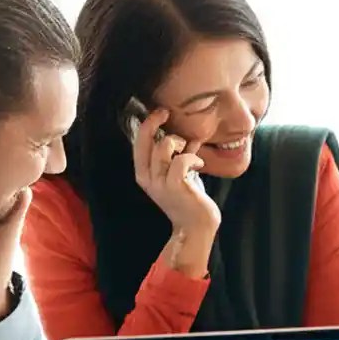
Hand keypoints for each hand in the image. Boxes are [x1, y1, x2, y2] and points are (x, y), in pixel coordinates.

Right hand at [132, 109, 219, 234]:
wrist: (196, 227)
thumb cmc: (190, 200)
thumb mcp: (180, 174)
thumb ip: (179, 156)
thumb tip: (188, 137)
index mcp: (145, 174)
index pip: (139, 143)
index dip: (147, 124)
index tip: (159, 112)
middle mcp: (148, 177)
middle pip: (144, 140)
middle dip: (154, 121)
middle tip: (165, 112)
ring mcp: (160, 182)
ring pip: (164, 145)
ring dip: (179, 142)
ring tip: (190, 151)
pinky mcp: (175, 186)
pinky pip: (182, 159)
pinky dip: (193, 157)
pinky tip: (199, 165)